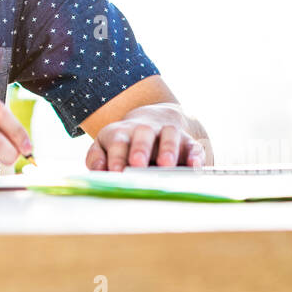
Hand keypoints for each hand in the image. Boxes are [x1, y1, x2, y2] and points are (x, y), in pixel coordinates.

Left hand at [86, 103, 210, 170]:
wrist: (154, 120)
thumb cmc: (125, 141)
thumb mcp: (105, 146)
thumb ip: (96, 158)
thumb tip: (98, 169)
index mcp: (122, 132)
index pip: (117, 141)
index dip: (116, 156)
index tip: (116, 171)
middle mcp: (145, 130)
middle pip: (143, 133)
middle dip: (140, 148)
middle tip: (137, 164)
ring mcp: (168, 133)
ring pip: (170, 135)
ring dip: (168, 148)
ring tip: (166, 164)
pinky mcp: (187, 141)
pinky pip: (193, 146)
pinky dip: (194, 155)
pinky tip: (194, 166)